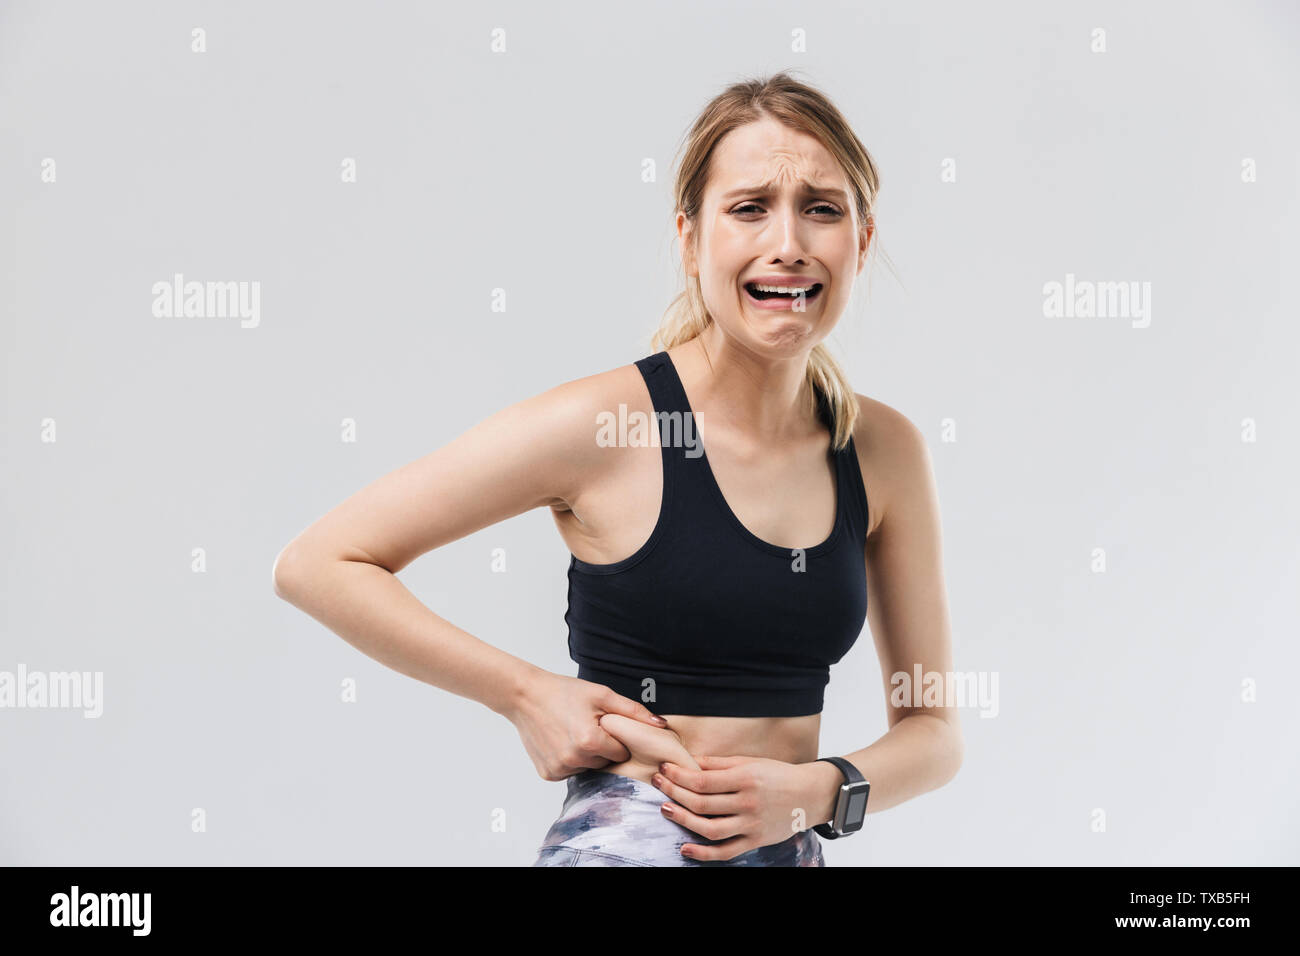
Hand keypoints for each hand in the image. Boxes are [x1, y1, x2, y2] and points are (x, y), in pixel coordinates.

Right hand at [507, 670, 668, 780]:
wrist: (525, 696)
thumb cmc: (564, 692)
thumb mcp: (602, 695)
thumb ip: (633, 711)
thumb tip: (662, 725)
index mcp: (590, 741)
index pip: (621, 752)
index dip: (615, 737)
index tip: (603, 724)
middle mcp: (574, 759)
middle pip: (605, 763)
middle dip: (602, 748)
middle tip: (587, 726)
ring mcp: (559, 769)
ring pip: (589, 769)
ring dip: (587, 756)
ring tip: (573, 732)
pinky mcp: (548, 774)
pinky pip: (571, 772)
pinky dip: (570, 761)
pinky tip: (562, 741)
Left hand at [652, 755, 838, 860]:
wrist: (810, 795)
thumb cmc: (778, 774)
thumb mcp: (750, 762)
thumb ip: (719, 763)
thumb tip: (690, 761)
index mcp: (746, 778)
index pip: (703, 780)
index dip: (679, 776)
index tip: (664, 768)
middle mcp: (748, 802)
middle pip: (702, 803)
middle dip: (675, 792)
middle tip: (658, 783)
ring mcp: (751, 824)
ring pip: (710, 828)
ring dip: (683, 820)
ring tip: (666, 809)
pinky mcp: (755, 841)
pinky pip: (726, 852)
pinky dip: (704, 854)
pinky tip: (686, 848)